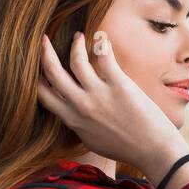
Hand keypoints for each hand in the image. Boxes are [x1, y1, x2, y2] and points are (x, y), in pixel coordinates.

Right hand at [37, 30, 188, 179]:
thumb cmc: (125, 148)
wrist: (153, 151)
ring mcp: (99, 95)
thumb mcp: (92, 140)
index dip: (36, 77)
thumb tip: (71, 113)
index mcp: (72, 119)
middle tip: (43, 39)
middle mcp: (81, 106)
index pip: (43, 94)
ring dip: (75, 44)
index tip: (37, 65)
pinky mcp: (120, 85)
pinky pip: (103, 56)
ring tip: (78, 36)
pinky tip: (101, 37)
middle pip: (53, 73)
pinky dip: (100, 43)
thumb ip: (79, 124)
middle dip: (44, 52)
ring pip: (76, 60)